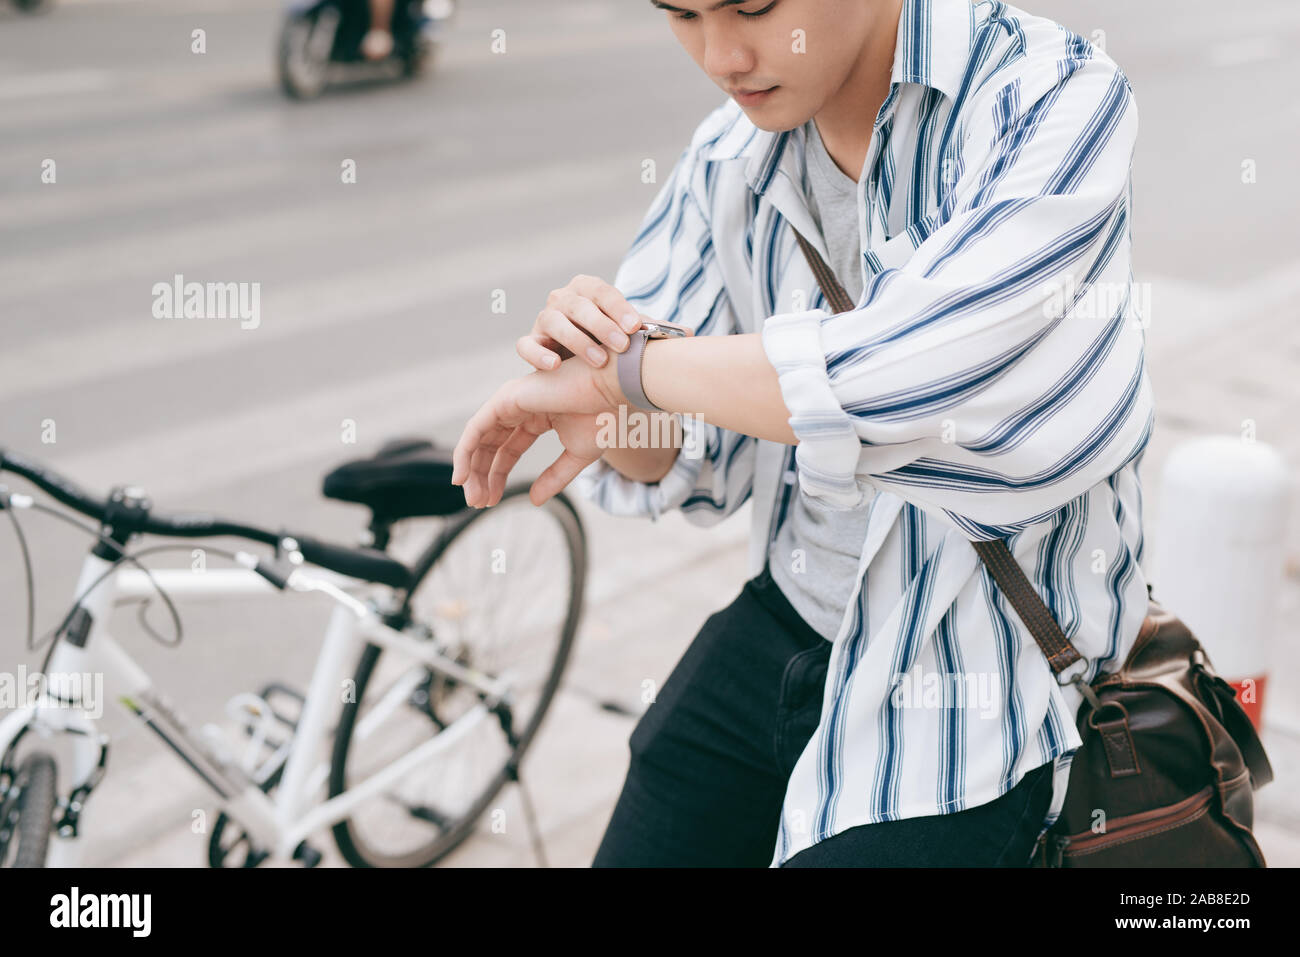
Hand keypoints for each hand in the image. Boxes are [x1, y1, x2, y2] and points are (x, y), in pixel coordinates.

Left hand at [451, 350, 626, 507]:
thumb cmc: (603, 415)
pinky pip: (475, 428)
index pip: (508, 451)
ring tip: (472, 497)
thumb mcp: (577, 456)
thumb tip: (534, 501)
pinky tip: (463, 476)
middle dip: (481, 476)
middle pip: (490, 446)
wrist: (612, 388)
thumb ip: (554, 478)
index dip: (498, 477)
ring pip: (479, 438)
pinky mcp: (505, 399)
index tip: (491, 502)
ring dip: (471, 469)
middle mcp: (519, 408)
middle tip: (477, 503)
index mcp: (537, 418)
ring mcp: (510, 401)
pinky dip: (464, 452)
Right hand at [516, 274, 645, 370]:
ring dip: (577, 340)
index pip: (602, 292)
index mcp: (588, 288)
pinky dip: (538, 355)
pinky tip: (555, 366)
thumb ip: (654, 330)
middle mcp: (563, 298)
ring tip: (599, 361)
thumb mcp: (629, 331)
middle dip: (602, 325)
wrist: (582, 357)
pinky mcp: (531, 341)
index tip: (636, 327)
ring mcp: (545, 318)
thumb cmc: (610, 338)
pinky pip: (526, 345)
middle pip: (578, 306)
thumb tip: (688, 332)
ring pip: (554, 322)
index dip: (619, 308)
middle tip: (622, 345)